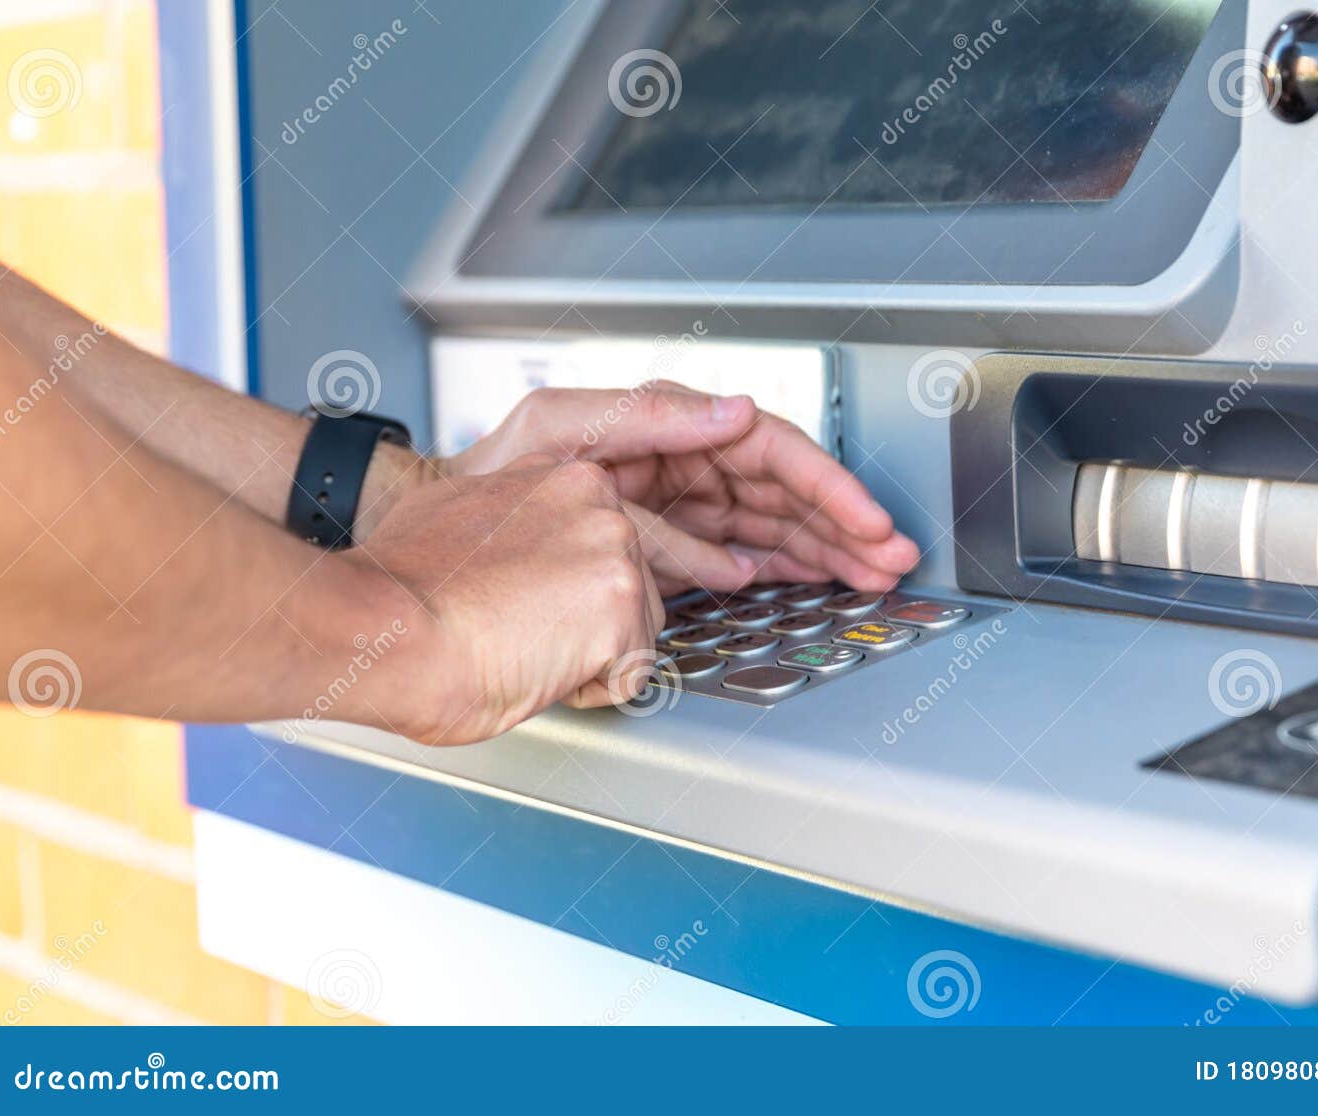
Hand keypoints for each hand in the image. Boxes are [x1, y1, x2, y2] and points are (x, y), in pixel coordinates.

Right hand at [347, 455, 662, 744]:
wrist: (384, 630)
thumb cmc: (399, 590)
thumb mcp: (450, 513)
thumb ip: (505, 517)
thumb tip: (504, 538)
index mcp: (558, 475)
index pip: (600, 543)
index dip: (562, 590)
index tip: (526, 603)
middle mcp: (595, 502)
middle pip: (629, 584)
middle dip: (585, 623)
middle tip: (519, 633)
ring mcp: (614, 550)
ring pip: (638, 629)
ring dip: (590, 656)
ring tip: (524, 650)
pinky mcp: (622, 608)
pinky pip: (635, 673)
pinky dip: (592, 691)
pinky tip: (540, 672)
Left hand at [435, 382, 919, 594]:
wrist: (427, 565)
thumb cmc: (477, 489)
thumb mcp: (553, 432)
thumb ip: (645, 417)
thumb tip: (732, 411)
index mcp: (662, 432)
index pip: (765, 451)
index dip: (825, 485)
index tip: (864, 520)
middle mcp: (674, 467)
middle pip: (780, 491)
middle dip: (842, 523)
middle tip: (890, 557)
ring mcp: (670, 511)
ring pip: (768, 525)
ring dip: (824, 549)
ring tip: (869, 574)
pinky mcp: (659, 556)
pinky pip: (735, 556)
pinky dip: (778, 567)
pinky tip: (809, 580)